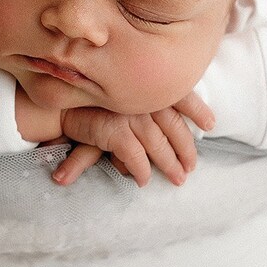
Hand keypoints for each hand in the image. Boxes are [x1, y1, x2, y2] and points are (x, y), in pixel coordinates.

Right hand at [51, 91, 214, 187]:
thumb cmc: (87, 98)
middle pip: (174, 127)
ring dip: (169, 165)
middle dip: (186, 150)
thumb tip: (165, 114)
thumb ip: (140, 103)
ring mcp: (129, 114)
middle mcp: (141, 98)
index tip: (210, 123)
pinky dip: (141, 171)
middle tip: (190, 169)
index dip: (197, 110)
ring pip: (159, 146)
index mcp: (146, 85)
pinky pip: (136, 158)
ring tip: (177, 179)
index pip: (181, 95)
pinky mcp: (116, 131)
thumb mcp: (118, 96)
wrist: (56, 101)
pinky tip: (143, 180)